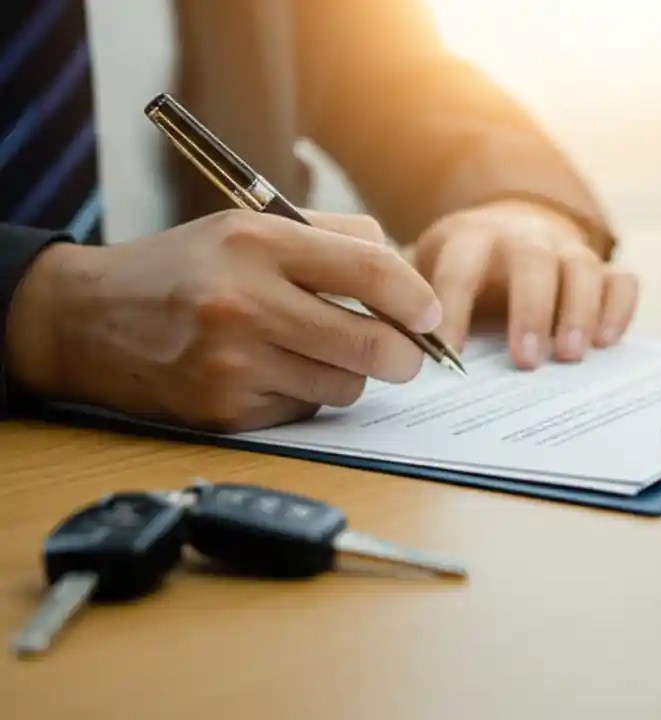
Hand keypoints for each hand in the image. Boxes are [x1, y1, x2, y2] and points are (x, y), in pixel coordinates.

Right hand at [6, 210, 439, 431]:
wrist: (88, 317)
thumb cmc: (186, 267)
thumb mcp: (251, 225)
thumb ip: (336, 240)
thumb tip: (411, 281)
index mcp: (257, 242)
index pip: (370, 272)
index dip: (416, 298)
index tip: (431, 315)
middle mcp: (244, 302)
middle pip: (372, 344)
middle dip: (405, 355)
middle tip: (406, 354)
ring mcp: (232, 362)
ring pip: (346, 384)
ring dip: (348, 373)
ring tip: (312, 349)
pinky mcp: (224, 411)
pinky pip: (304, 408)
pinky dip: (303, 393)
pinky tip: (268, 371)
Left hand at [413, 199, 638, 368]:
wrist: (513, 228)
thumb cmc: (464, 267)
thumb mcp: (429, 270)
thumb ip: (408, 298)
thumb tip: (381, 340)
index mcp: (472, 238)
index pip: (461, 268)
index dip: (453, 308)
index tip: (448, 355)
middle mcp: (524, 237)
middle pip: (533, 262)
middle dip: (531, 310)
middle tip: (526, 361)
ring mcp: (567, 250)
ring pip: (583, 267)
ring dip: (579, 311)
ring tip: (570, 355)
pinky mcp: (601, 268)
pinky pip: (621, 281)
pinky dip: (619, 308)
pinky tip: (606, 342)